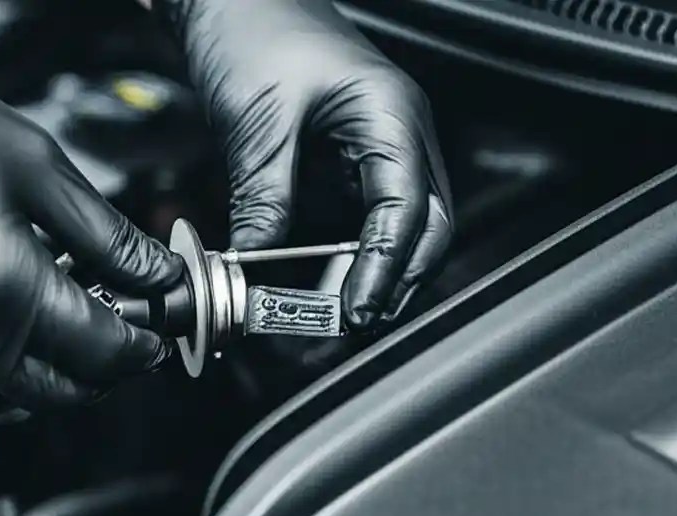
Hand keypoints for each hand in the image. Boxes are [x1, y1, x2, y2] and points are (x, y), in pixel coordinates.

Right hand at [0, 0, 180, 406]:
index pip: (101, 354)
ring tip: (55, 282)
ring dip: (43, 347)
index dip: (145, 345)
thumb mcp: (35, 166)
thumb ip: (108, 238)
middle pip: (55, 391)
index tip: (163, 328)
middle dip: (101, 367)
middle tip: (123, 323)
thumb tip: (159, 278)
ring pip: (4, 376)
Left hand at [155, 0, 452, 329]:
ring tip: (325, 318)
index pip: (408, 209)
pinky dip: (342, 261)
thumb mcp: (258, 120)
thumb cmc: (254, 30)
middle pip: (423, 231)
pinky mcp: (345, 167)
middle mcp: (397, 139)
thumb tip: (256, 265)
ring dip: (367, 279)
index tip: (357, 310)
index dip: (386, 267)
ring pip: (396, 235)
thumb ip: (264, 197)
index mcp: (392, 117)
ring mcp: (376, 154)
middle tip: (346, 326)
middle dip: (392, 284)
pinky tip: (312, 287)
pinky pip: (358, 224)